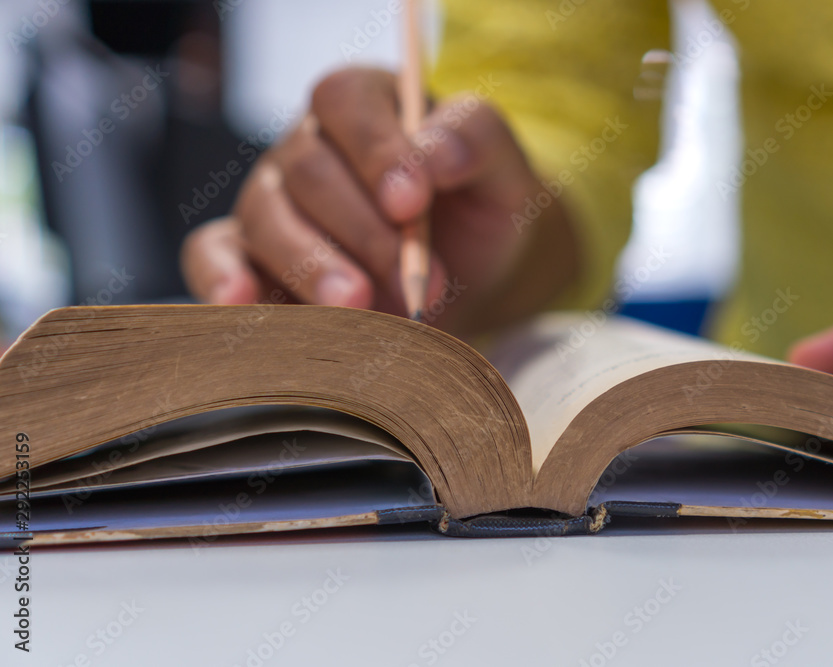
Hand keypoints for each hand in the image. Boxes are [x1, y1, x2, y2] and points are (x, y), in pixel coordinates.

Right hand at [181, 68, 577, 334]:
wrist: (473, 276)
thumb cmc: (482, 211)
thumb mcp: (504, 173)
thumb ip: (477, 142)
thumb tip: (434, 154)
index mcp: (367, 106)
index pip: (344, 100)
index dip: (373, 149)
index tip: (411, 204)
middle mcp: (309, 149)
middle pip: (305, 170)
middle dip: (359, 230)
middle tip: (411, 280)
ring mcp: (273, 202)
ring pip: (263, 218)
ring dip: (309, 264)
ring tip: (356, 307)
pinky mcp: (251, 257)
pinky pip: (213, 256)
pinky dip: (221, 279)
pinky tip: (241, 304)